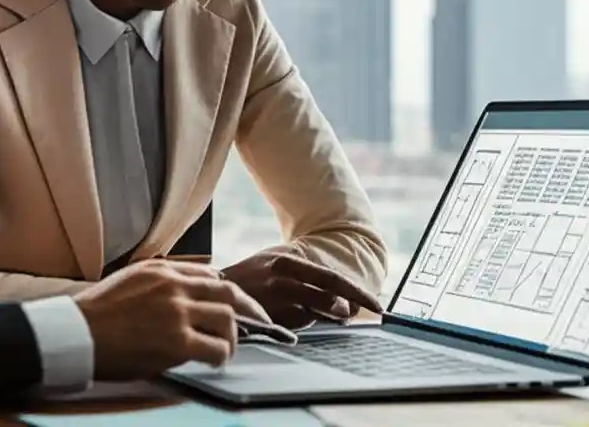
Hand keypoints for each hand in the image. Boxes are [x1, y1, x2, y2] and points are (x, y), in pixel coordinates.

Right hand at [73, 259, 268, 379]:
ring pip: (226, 318)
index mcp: (163, 270)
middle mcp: (174, 286)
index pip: (211, 274)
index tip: (239, 302)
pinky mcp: (175, 341)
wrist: (74, 334)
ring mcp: (176, 313)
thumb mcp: (130, 281)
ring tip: (227, 348)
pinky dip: (221, 355)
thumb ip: (160, 281)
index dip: (229, 290)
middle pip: (228, 291)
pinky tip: (216, 360)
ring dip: (233, 336)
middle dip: (249, 307)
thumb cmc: (96, 314)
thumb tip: (187, 290)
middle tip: (261, 320)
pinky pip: (215, 347)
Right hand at [219, 252, 382, 329]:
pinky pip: (293, 327)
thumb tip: (343, 306)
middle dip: (346, 308)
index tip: (378, 304)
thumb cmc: (251, 280)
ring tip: (311, 314)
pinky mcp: (263, 317)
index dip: (358, 292)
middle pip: (328, 297)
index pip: (333, 278)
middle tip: (357, 314)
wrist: (210, 290)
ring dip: (319, 318)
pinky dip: (298, 326)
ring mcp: (272, 298)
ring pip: (312, 314)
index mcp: (289, 262)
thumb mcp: (277, 269)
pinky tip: (288, 322)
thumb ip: (309, 283)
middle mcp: (283, 277)